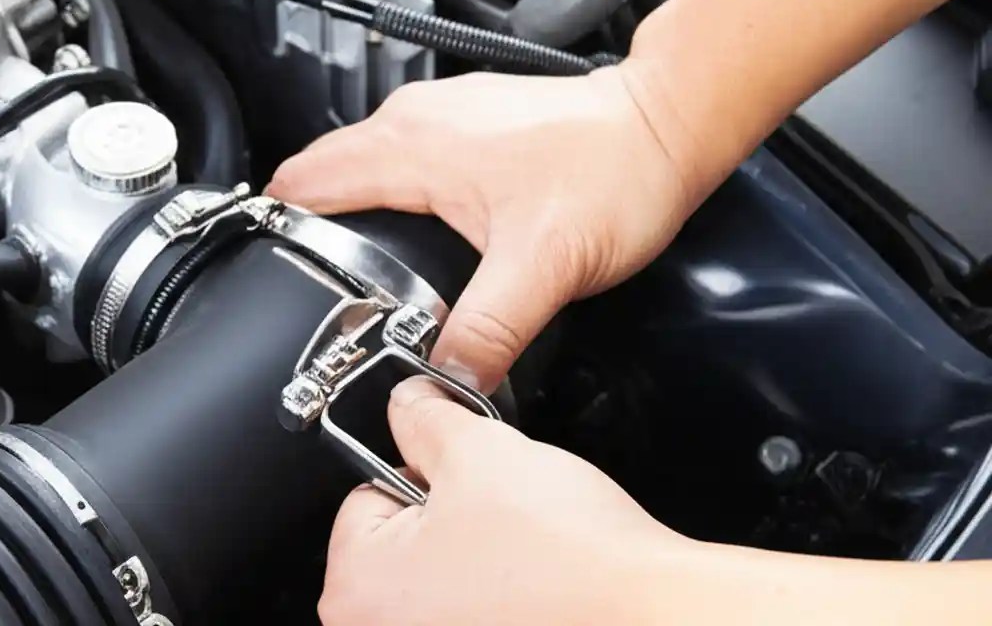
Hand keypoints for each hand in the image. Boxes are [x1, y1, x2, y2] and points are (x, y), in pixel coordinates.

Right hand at [267, 66, 695, 389]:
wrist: (666, 127)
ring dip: (346, 205)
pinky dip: (385, 189)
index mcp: (411, 147)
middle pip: (323, 170)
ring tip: (352, 264)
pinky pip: (398, 153)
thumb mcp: (544, 268)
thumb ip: (486, 332)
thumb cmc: (614, 172)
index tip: (268, 268)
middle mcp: (416, 119)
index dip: (280, 228)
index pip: (305, 181)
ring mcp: (442, 115)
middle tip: (312, 284)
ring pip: (360, 160)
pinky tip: (409, 227)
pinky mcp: (467, 121)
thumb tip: (442, 380)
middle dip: (306, 223)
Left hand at [318, 377, 695, 624]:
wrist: (651, 616)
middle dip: (449, 515)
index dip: (425, 471)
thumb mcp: (478, 451)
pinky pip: (476, 612)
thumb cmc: (566, 558)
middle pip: (401, 540)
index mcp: (356, 590)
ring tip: (525, 552)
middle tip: (502, 513)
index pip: (367, 494)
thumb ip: (425, 418)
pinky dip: (502, 597)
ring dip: (476, 557)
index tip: (466, 477)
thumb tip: (407, 403)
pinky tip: (537, 590)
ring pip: (442, 579)